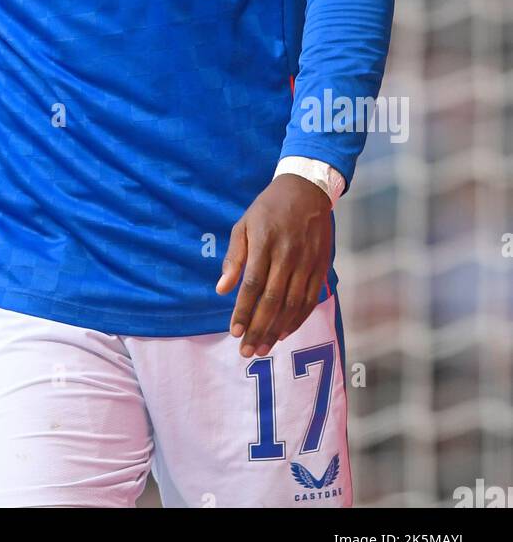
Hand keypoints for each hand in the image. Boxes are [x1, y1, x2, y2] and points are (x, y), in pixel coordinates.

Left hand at [215, 173, 332, 357]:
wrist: (307, 190)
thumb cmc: (268, 209)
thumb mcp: (243, 224)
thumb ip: (234, 257)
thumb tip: (221, 289)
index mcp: (264, 242)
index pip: (252, 284)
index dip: (243, 311)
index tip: (234, 332)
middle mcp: (288, 254)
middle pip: (272, 300)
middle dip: (258, 328)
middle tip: (246, 351)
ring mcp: (307, 262)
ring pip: (292, 304)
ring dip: (277, 330)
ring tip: (263, 348)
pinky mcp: (321, 266)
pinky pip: (309, 300)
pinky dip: (297, 320)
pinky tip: (284, 333)